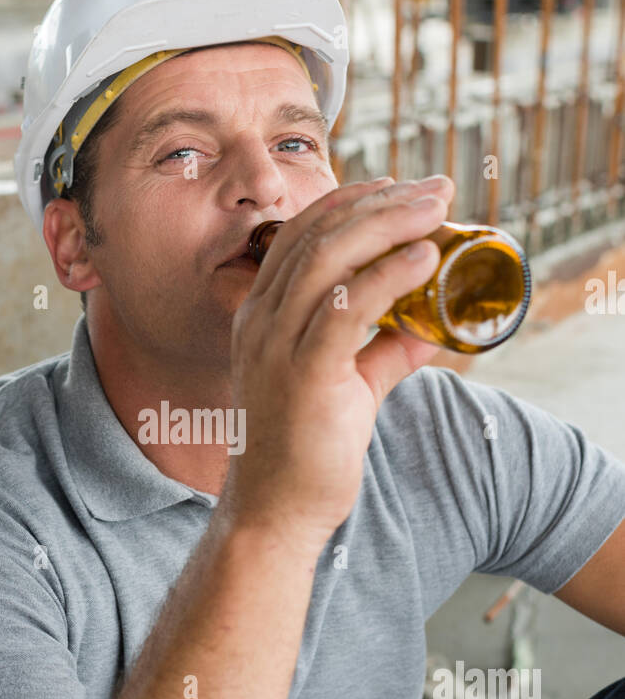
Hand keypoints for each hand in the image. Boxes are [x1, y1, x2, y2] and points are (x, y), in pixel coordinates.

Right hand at [218, 174, 454, 554]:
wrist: (275, 513)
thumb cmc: (305, 452)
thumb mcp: (350, 388)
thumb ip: (384, 352)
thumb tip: (431, 330)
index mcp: (262, 315)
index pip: (302, 235)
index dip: (351, 201)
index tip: (400, 186)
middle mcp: (261, 320)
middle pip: (319, 234)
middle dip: (381, 201)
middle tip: (436, 188)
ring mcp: (275, 346)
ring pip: (329, 259)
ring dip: (389, 225)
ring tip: (436, 209)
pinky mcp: (302, 375)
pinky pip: (345, 309)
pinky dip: (386, 276)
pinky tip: (423, 258)